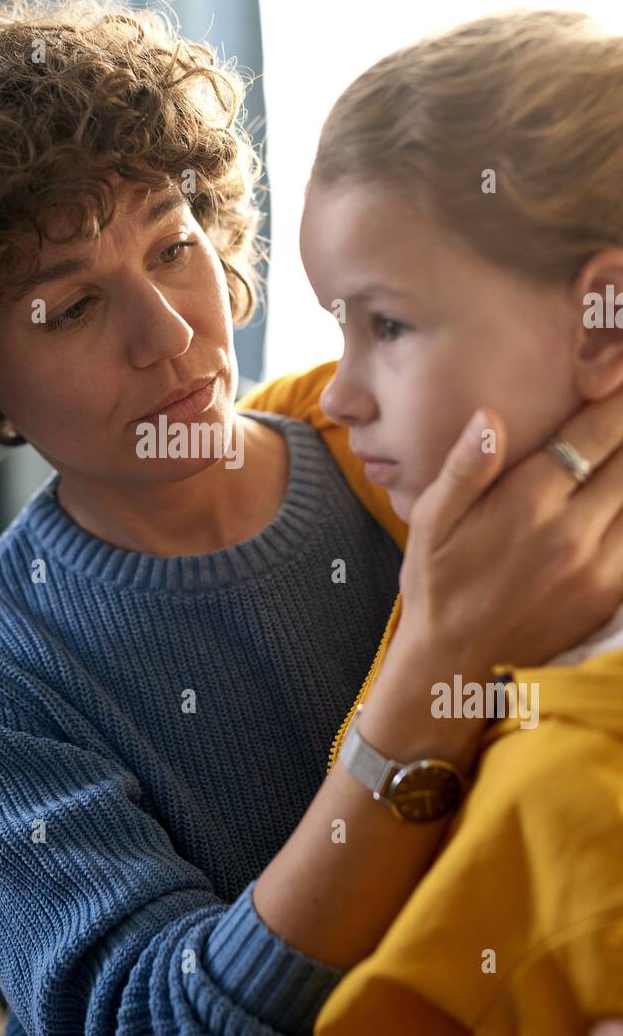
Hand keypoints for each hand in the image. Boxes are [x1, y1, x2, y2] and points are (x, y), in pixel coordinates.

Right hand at [397, 387, 622, 672]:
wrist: (455, 667)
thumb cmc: (438, 585)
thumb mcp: (432, 522)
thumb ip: (465, 468)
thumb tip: (490, 417)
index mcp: (527, 504)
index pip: (593, 432)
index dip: (617, 395)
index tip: (621, 368)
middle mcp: (572, 532)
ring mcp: (599, 566)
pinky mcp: (610, 593)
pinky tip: (620, 491)